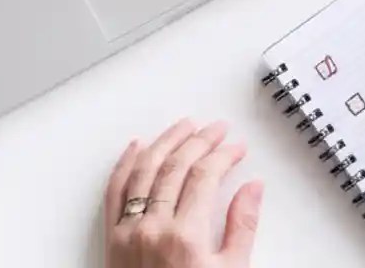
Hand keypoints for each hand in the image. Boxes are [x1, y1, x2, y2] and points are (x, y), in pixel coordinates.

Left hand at [106, 120, 263, 267]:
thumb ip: (242, 227)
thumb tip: (253, 189)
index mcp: (185, 236)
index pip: (205, 176)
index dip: (223, 155)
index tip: (236, 148)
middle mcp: (152, 228)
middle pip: (176, 166)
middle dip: (199, 140)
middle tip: (216, 129)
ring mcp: (128, 231)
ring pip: (144, 170)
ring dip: (165, 142)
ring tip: (182, 127)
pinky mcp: (111, 239)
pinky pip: (114, 191)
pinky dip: (125, 164)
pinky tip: (137, 148)